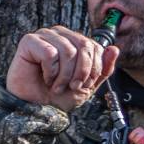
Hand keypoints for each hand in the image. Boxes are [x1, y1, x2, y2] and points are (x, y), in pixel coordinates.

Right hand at [4, 25, 118, 110]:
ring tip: (56, 85)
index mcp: (74, 41)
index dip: (94, 68)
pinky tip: (45, 78)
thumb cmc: (58, 96)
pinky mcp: (29, 41)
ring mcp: (44, 35)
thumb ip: (103, 69)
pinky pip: (49, 53)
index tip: (85, 84)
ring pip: (67, 50)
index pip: (95, 46)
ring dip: (64, 75)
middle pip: (84, 45)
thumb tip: (114, 49)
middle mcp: (61, 34)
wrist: (37, 109)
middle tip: (72, 86)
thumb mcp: (88, 85)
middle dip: (81, 72)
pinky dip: (50, 72)